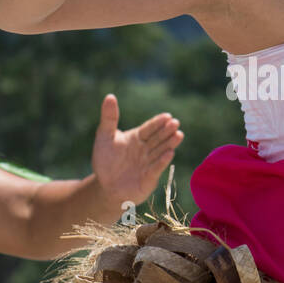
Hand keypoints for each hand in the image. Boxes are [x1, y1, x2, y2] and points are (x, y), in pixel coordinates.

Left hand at [90, 96, 182, 210]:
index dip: (158, 122)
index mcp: (137, 137)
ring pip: (161, 150)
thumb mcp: (104, 136)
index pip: (149, 128)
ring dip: (170, 143)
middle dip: (167, 131)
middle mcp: (146, 149)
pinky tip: (170, 153)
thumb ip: (109, 118)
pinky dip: (162, 161)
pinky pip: (156, 168)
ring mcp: (149, 163)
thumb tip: (110, 96)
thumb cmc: (105, 160)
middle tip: (175, 123)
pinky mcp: (149, 178)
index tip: (167, 116)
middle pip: (158, 138)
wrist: (105, 186)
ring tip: (179, 135)